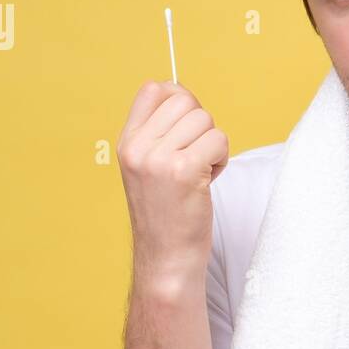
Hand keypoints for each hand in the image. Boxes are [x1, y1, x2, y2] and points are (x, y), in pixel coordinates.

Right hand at [116, 80, 228, 280]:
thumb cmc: (167, 214)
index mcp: (127, 143)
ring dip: (212, 144)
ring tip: (199, 172)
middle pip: (184, 100)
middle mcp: (138, 147)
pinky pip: (218, 140)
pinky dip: (221, 160)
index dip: (179, 100)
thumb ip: (159, 132)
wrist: (167, 259)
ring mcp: (158, 158)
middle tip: (195, 155)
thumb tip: (181, 92)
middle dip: (201, 125)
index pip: (153, 89)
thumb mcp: (148, 168)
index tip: (185, 129)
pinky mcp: (183, 170)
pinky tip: (207, 182)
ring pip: (205, 119)